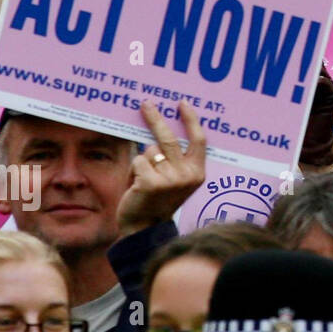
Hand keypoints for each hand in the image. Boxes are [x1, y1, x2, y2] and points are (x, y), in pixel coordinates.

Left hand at [117, 101, 207, 237]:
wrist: (144, 228)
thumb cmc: (157, 199)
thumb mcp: (176, 179)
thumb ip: (176, 158)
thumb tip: (162, 127)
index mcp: (197, 173)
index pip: (198, 140)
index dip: (190, 120)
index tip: (182, 104)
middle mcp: (188, 175)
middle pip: (170, 138)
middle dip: (156, 118)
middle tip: (146, 104)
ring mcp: (171, 179)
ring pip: (150, 151)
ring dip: (143, 160)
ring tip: (144, 177)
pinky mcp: (151, 183)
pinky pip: (138, 161)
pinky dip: (134, 169)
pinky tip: (137, 184)